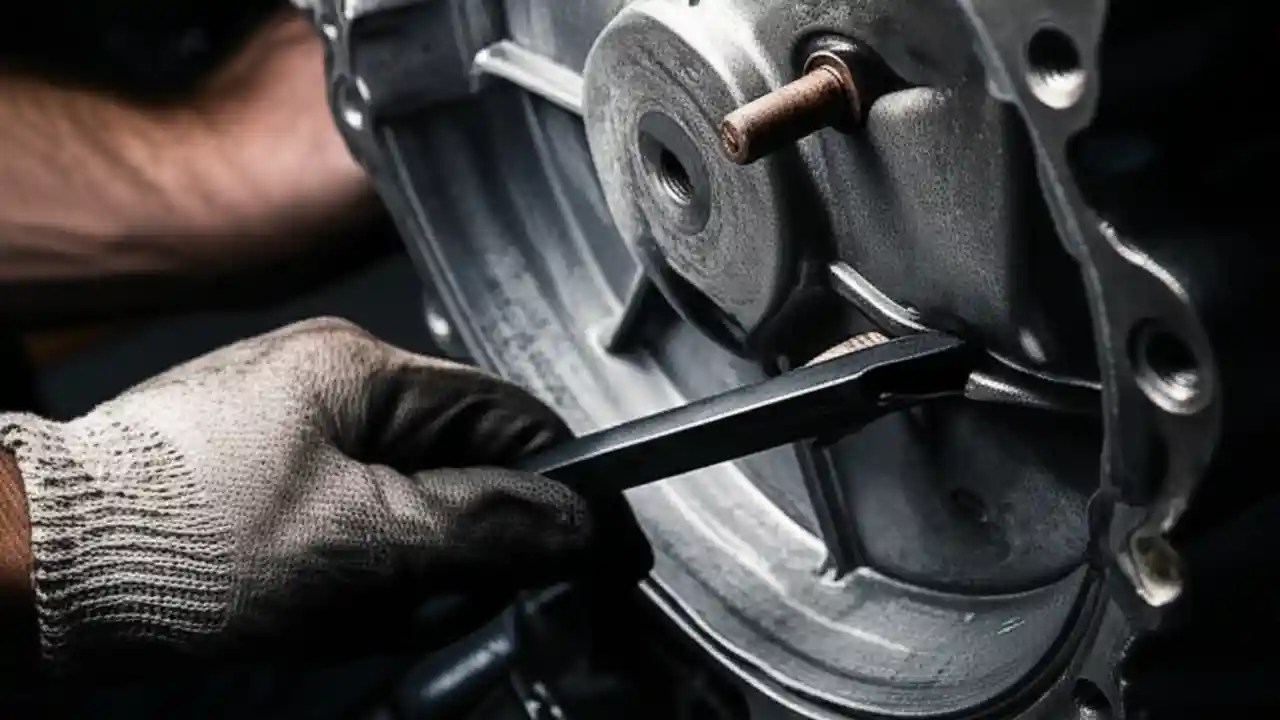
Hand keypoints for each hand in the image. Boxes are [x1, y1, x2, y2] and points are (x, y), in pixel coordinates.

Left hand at [0, 318, 649, 670]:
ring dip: (401, 569)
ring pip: (400, 501)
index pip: (505, 411)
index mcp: (361, 367)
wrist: (42, 573)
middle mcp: (327, 379)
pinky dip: (352, 574)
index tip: (584, 542)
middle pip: (454, 459)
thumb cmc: (189, 544)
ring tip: (353, 611)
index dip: (555, 478)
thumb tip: (575, 520)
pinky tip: (317, 606)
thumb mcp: (367, 541)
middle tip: (434, 602)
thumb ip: (486, 525)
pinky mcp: (257, 473)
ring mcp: (288, 425)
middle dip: (459, 542)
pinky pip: (345, 521)